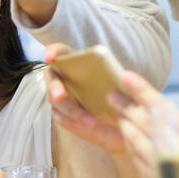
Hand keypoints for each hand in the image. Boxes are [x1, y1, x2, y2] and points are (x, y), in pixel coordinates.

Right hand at [43, 43, 160, 177]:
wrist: (128, 124)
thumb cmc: (126, 100)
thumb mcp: (129, 88)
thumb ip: (123, 81)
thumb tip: (124, 76)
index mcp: (79, 64)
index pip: (61, 53)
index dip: (53, 52)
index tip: (50, 57)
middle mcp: (67, 79)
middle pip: (51, 77)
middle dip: (54, 86)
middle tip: (60, 95)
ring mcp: (63, 98)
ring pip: (55, 100)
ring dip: (69, 109)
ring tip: (90, 120)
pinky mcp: (65, 115)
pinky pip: (60, 117)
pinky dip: (72, 121)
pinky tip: (89, 124)